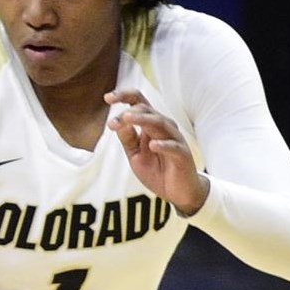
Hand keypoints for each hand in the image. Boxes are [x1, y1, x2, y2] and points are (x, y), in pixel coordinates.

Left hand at [105, 90, 209, 214]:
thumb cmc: (157, 170)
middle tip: (116, 118)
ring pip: (160, 123)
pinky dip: (163, 145)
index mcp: (151, 125)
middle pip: (148, 110)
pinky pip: (173, 147)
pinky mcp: (182, 155)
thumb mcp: (135, 155)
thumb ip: (127, 139)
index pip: (139, 103)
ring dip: (143, 120)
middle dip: (130, 112)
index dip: (124, 97)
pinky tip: (152, 145)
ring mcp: (174, 140)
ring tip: (127, 118)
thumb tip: (117, 122)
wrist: (178, 192)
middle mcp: (164, 128)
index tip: (107, 98)